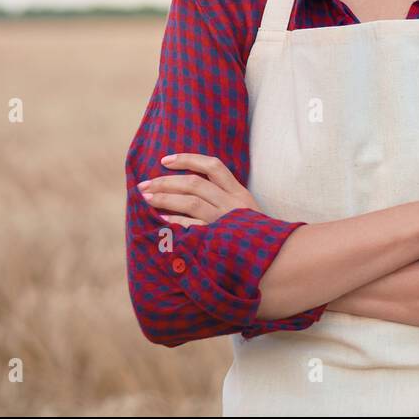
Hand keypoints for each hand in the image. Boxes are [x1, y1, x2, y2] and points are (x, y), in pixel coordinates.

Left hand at [137, 153, 260, 226]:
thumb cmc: (254, 236)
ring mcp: (225, 220)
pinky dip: (176, 220)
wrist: (274, 259)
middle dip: (166, 181)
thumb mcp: (246, 212)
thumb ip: (226, 199)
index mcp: (239, 193)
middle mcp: (232, 203)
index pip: (213, 166)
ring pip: (191, 201)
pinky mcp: (219, 238)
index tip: (165, 160)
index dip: (188, 159)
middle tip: (145, 184)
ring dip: (165, 197)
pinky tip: (162, 218)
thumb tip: (191, 188)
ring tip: (147, 198)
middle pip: (195, 183)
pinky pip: (193, 226)